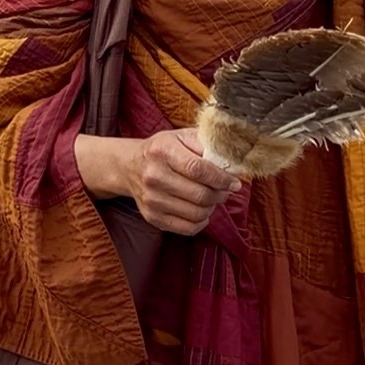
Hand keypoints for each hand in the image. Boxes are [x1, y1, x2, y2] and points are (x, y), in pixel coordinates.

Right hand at [123, 129, 240, 235]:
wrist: (130, 166)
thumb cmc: (163, 150)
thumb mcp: (182, 137)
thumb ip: (207, 145)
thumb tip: (234, 163)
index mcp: (162, 150)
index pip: (198, 169)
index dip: (222, 179)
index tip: (234, 183)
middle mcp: (153, 175)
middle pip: (200, 195)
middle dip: (221, 194)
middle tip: (224, 190)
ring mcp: (151, 198)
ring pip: (197, 213)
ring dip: (211, 208)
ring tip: (210, 198)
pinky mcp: (151, 216)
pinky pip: (187, 228)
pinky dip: (201, 222)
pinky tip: (200, 210)